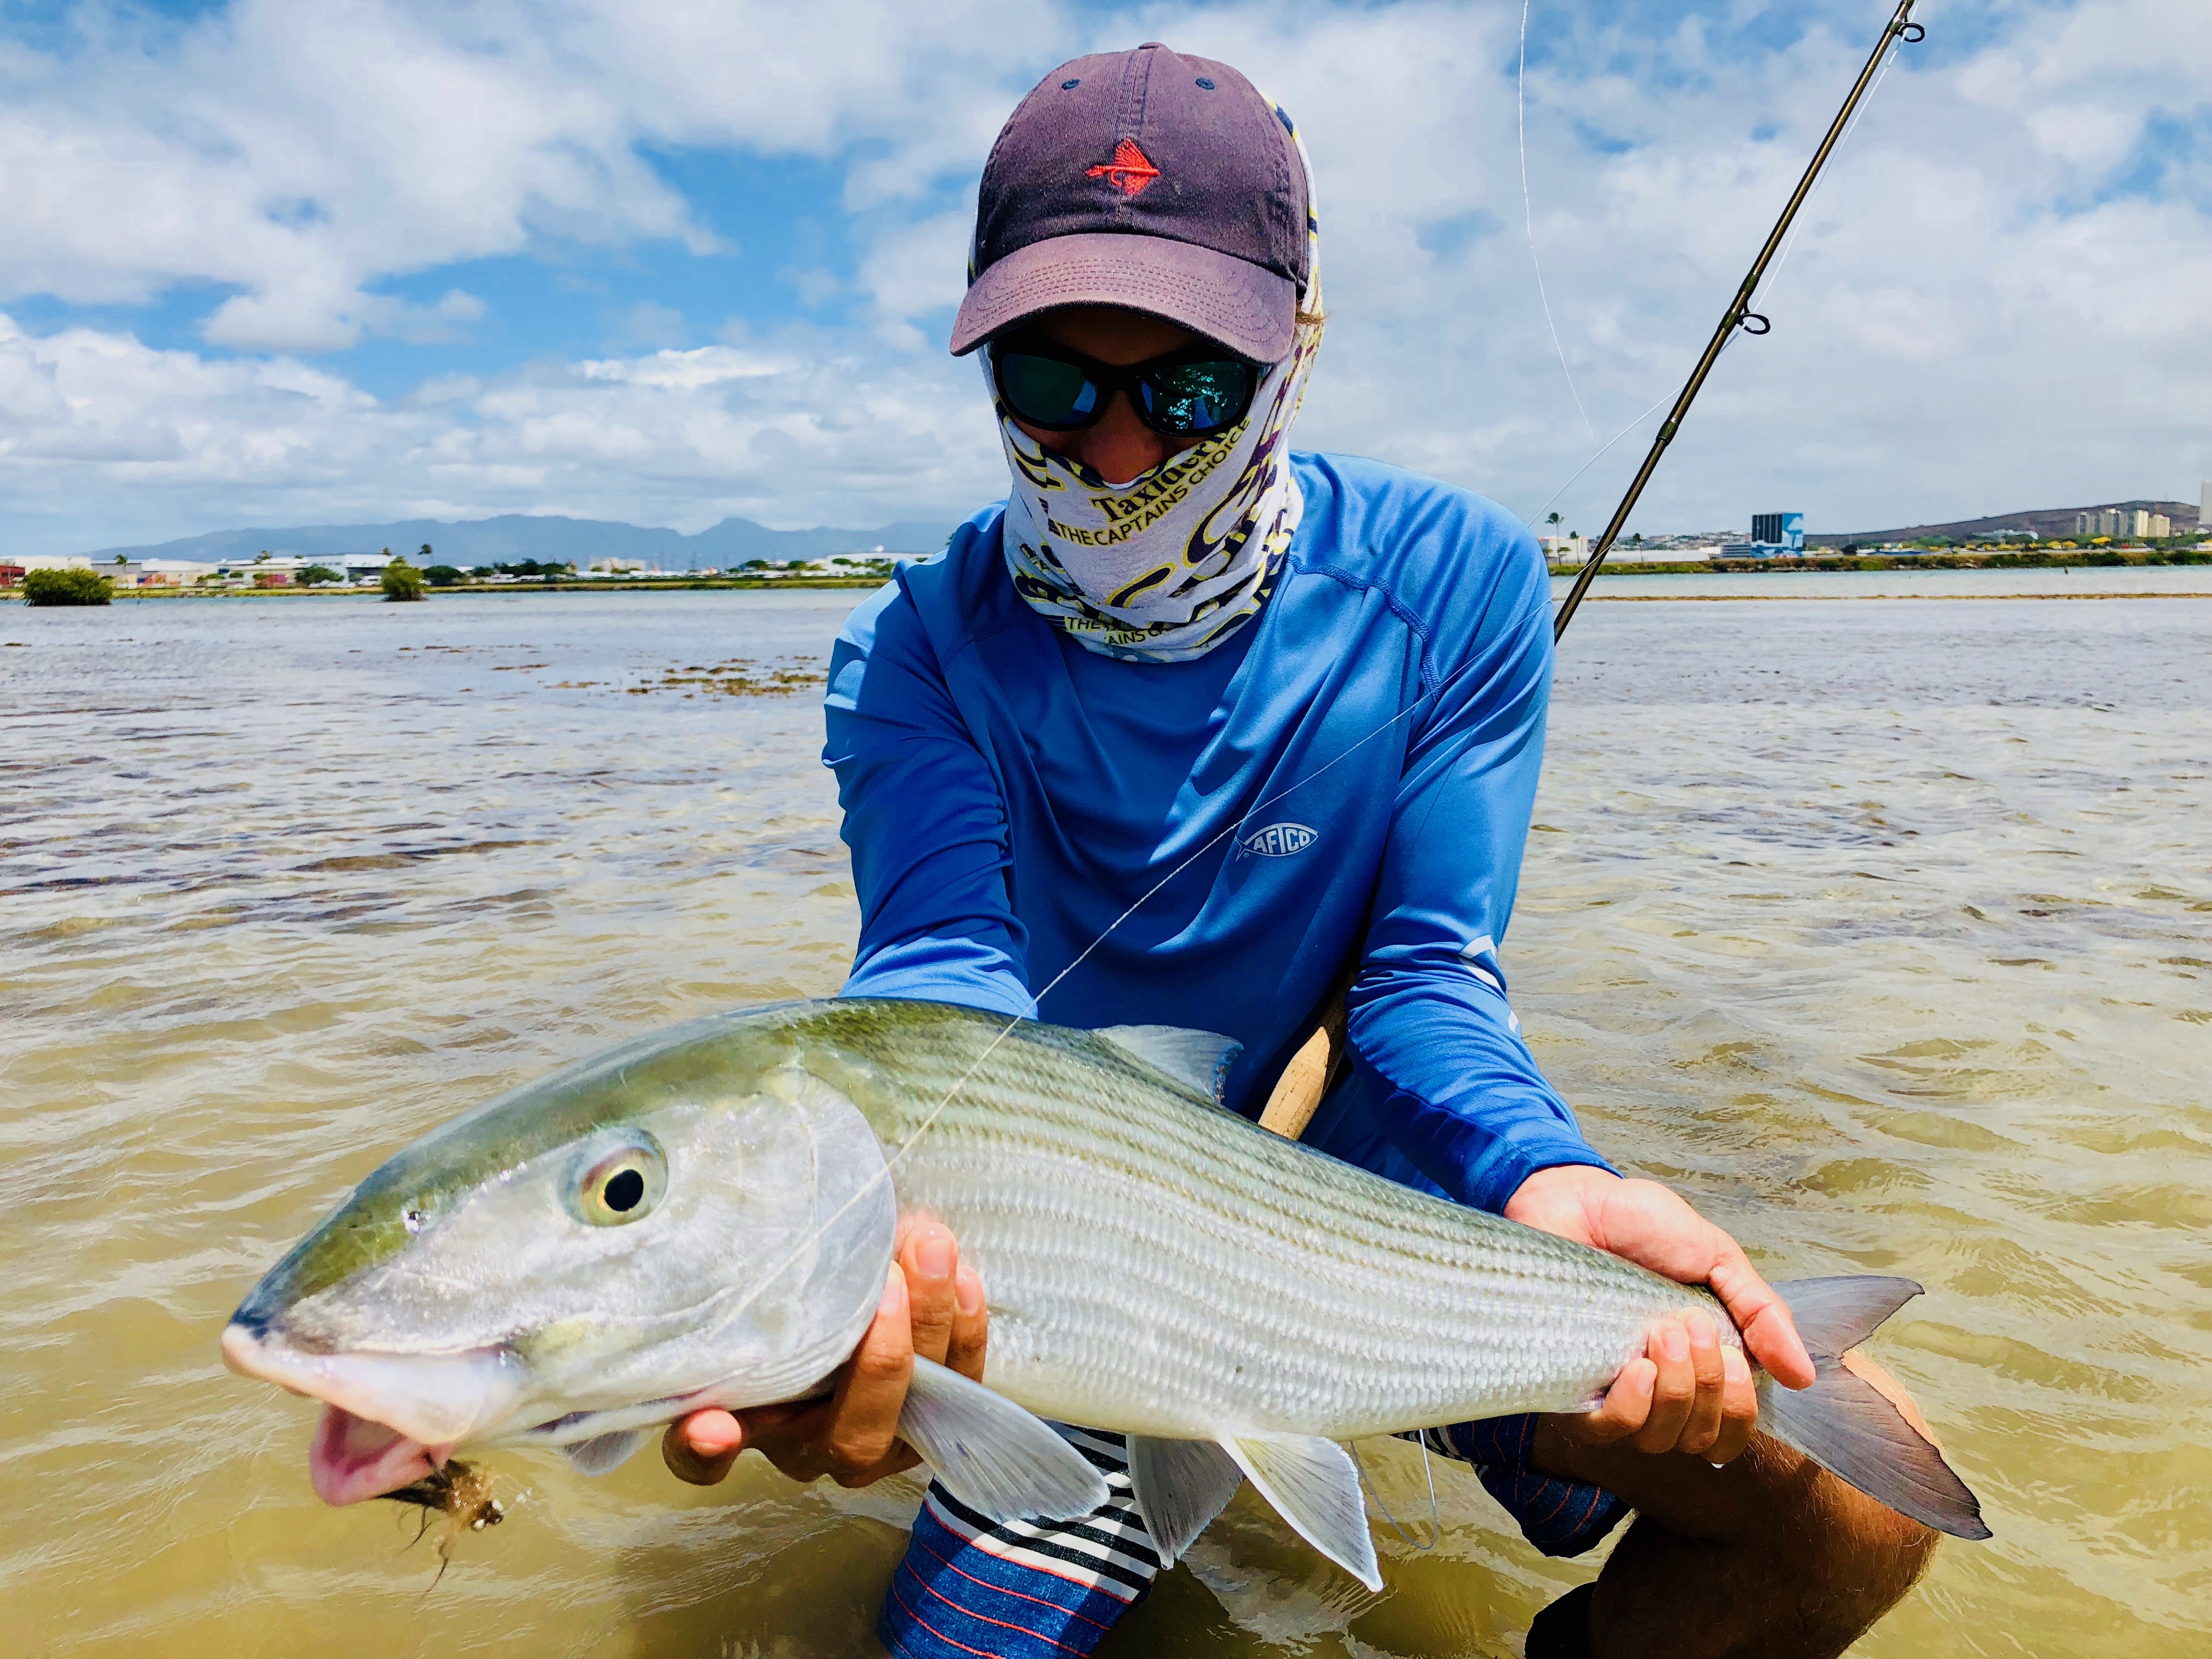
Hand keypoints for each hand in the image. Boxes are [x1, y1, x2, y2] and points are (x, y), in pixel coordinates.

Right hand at [661, 1216, 987, 1489]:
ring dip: (930, 1327)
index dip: (706, 1450)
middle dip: (879, 1363)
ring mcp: (881, 1441)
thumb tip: (747, 1237)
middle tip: (887, 1284)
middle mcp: (811, 1447)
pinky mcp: (936, 1417)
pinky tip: (962, 1277)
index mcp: (747, 1421)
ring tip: (930, 1250)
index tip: (712, 1427)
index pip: (705, 1457)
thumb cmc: (798, 1282)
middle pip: (849, 1439)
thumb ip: (756, 1275)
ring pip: (914, 1411)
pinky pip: (960, 1386)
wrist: (860, 1278)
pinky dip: (966, 1330)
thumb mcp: (770, 1275)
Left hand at [1505, 1165, 1814, 1463]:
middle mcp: (1659, 1388)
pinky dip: (1632, 1408)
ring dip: (1676, 1390)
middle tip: (1690, 1326)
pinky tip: (1636, 1370)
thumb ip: (1762, 1314)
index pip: (1731, 1430)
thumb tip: (1803, 1376)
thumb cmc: (1642, 1225)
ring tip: (1661, 1333)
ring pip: (1659, 1438)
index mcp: (1698, 1364)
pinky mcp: (1570, 1384)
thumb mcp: (1718, 1258)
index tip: (1733, 1356)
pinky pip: (1605, 1430)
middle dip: (1710, 1387)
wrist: (1576, 1200)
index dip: (1741, 1409)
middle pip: (1700, 1439)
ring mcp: (1614, 1390)